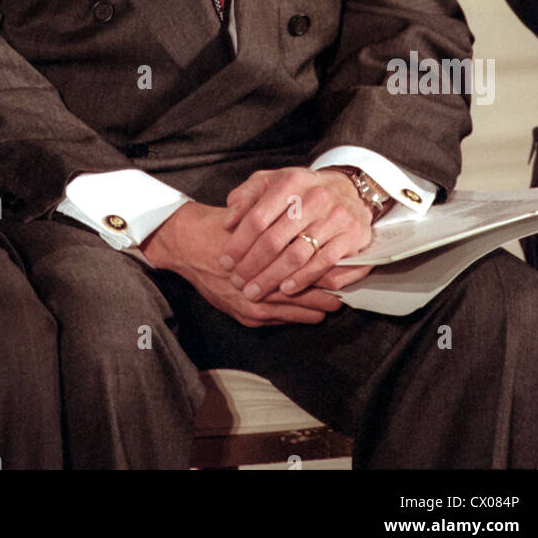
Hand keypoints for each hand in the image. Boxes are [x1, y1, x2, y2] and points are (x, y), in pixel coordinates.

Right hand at [141, 201, 343, 327]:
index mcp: (269, 256)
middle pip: (307, 290)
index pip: (308, 265)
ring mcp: (254, 304)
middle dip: (329, 290)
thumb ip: (281, 226)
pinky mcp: (246, 314)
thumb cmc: (221, 229)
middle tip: (350, 290)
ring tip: (337, 303)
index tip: (349, 268)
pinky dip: (298, 315)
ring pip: (297, 308)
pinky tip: (313, 314)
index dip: (330, 267)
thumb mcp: (253, 219)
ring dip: (317, 305)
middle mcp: (262, 283)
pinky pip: (281, 319)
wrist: (187, 244)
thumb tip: (314, 227)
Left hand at [218, 167, 374, 301]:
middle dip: (252, 265)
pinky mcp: (353, 236)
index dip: (238, 243)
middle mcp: (315, 198)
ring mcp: (336, 218)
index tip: (225, 262)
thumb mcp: (273, 181)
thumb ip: (246, 196)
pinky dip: (304, 279)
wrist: (350, 189)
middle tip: (237, 282)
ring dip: (273, 277)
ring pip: (298, 255)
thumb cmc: (302, 190)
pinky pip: (325, 263)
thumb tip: (228, 221)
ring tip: (255, 291)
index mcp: (291, 182)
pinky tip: (287, 289)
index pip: (258, 218)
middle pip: (275, 240)